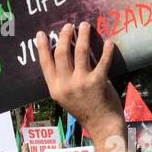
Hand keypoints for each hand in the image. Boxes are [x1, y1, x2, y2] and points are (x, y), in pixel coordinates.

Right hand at [35, 22, 121, 137]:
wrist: (102, 125)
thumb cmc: (85, 110)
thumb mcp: (66, 97)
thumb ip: (62, 80)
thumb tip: (62, 55)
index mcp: (55, 88)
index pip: (45, 63)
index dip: (42, 47)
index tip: (42, 34)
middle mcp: (66, 85)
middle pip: (61, 53)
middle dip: (64, 36)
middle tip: (69, 26)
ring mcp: (82, 82)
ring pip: (80, 51)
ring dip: (83, 36)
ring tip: (84, 26)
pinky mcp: (98, 81)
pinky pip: (102, 61)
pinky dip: (107, 50)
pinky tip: (109, 42)